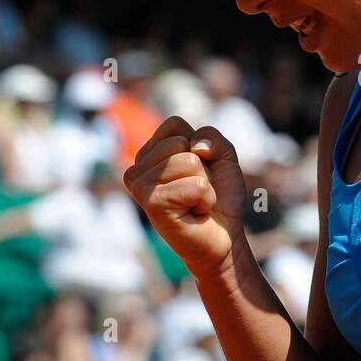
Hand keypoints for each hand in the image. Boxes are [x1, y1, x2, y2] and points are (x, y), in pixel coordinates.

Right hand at [124, 117, 247, 285]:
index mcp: (149, 153)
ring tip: (194, 202)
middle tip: (196, 191)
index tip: (197, 171)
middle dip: (202, 167)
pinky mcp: (151, 202)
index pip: (174, 124)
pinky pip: (194, 184)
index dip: (199, 146)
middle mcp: (137, 167)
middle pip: (181, 143)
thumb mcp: (223, 156)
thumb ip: (212, 136)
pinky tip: (193, 213)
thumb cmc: (220, 196)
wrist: (223, 236)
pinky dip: (205, 199)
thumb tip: (195, 145)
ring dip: (204, 185)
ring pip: (188, 161)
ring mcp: (139, 185)